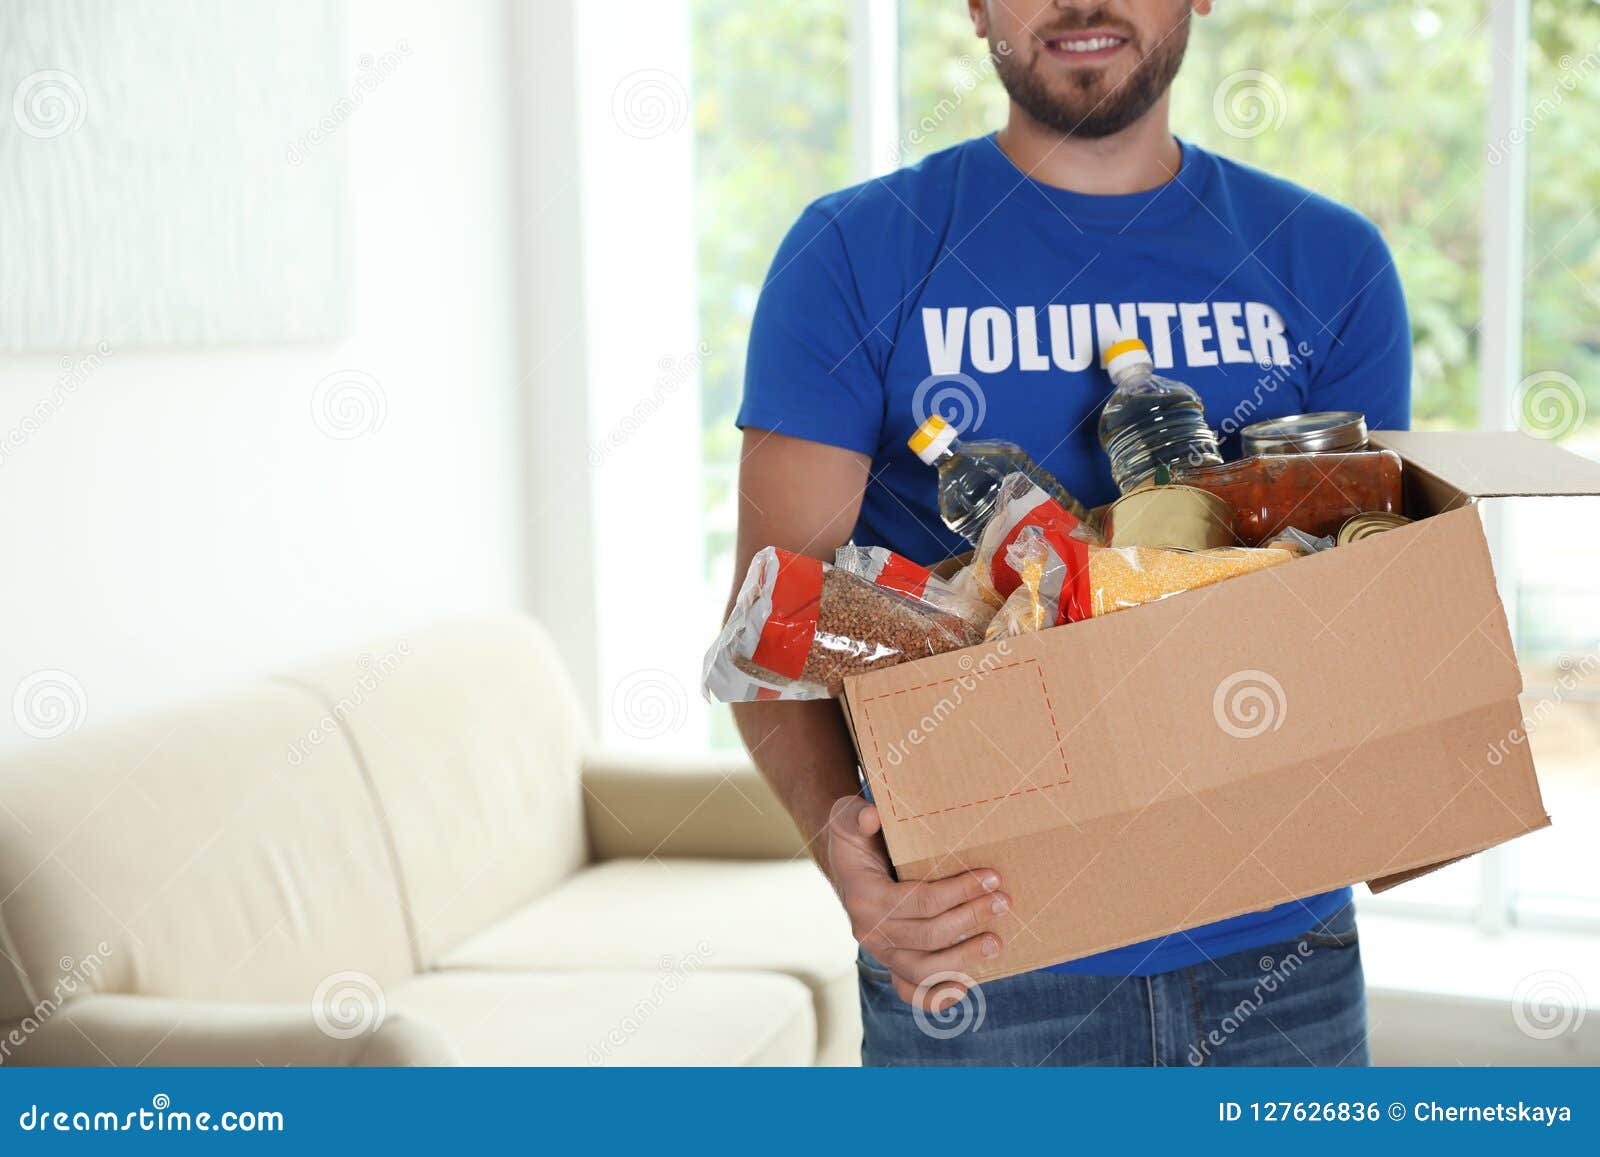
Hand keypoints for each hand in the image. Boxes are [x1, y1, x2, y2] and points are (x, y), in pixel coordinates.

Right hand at [825, 795, 1007, 1010]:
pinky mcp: (891, 962)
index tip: (991, 877)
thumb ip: (857, 815)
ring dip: (964, 959)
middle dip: (971, 917)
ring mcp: (880, 951)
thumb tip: (872, 816)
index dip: (958, 892)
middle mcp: (869, 930)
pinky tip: (963, 989)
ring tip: (996, 942)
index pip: (919, 901)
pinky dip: (936, 996)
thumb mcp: (847, 816)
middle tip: (1003, 901)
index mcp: (864, 896)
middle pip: (928, 935)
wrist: (847, 864)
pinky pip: (911, 990)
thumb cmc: (855, 836)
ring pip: (924, 969)